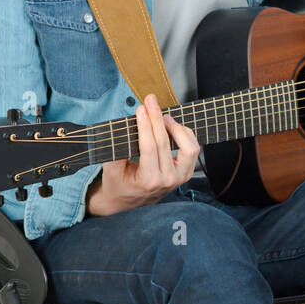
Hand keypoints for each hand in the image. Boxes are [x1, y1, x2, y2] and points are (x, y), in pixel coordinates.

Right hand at [86, 93, 199, 216]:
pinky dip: (185, 135)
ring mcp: (179, 178)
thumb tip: (129, 124)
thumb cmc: (118, 184)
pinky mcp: (185, 174)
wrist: (127, 201)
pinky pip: (193, 151)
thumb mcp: (111, 169)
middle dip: (157, 118)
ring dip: (176, 127)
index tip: (141, 108)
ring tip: (163, 117)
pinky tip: (173, 126)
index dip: (145, 125)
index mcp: (148, 181)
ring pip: (188, 147)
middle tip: (151, 101)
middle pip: (166, 143)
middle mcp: (167, 181)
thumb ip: (117, 149)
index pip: (149, 147)